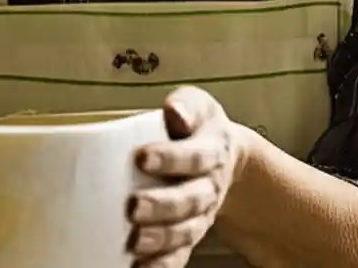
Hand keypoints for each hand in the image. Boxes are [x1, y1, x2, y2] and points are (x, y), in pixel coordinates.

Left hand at [127, 86, 248, 266]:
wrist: (223, 156)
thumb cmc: (197, 126)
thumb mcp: (199, 106)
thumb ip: (186, 105)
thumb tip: (174, 111)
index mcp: (212, 151)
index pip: (194, 156)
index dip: (170, 158)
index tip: (142, 157)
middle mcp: (209, 187)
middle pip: (190, 200)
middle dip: (163, 206)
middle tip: (134, 206)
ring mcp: (200, 215)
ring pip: (185, 232)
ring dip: (162, 239)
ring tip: (136, 241)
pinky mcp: (189, 235)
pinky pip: (179, 255)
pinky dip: (162, 265)